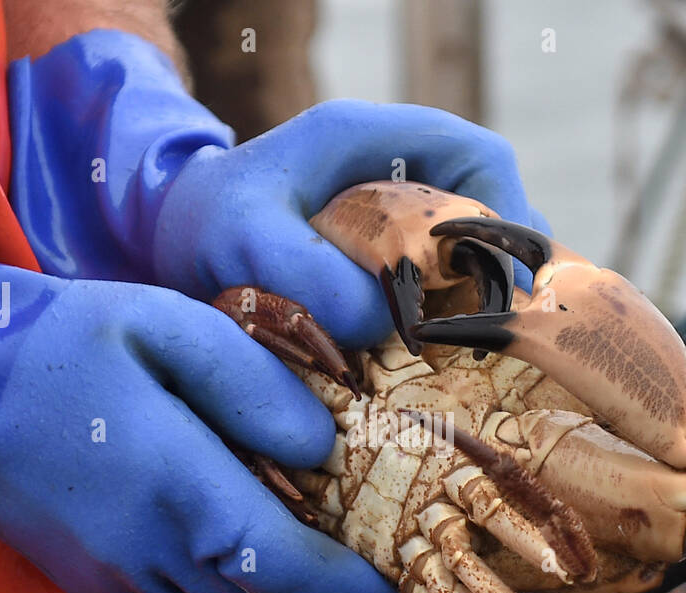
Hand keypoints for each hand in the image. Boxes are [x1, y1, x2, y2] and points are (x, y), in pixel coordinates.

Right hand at [0, 222, 401, 592]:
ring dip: (271, 569)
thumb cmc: (68, 342)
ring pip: (225, 590)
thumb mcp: (170, 327)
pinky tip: (230, 511)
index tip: (395, 589)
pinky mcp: (96, 578)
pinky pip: (183, 583)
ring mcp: (119, 573)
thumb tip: (320, 447)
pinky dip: (222, 561)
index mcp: (179, 490)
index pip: (287, 566)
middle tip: (369, 544)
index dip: (348, 587)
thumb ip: (253, 384)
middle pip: (263, 586)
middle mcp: (152, 552)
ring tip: (311, 525)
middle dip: (319, 576)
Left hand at [154, 99, 544, 347]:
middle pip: (487, 211)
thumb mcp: (241, 239)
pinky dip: (448, 321)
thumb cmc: (203, 224)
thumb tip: (381, 317)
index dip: (510, 215)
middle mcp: (391, 170)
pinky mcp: (385, 257)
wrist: (168, 237)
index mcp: (364, 138)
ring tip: (480, 355)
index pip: (474, 156)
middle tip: (506, 335)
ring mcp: (393, 215)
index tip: (517, 283)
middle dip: (504, 272)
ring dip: (478, 303)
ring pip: (468, 254)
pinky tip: (442, 361)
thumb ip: (306, 272)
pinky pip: (440, 285)